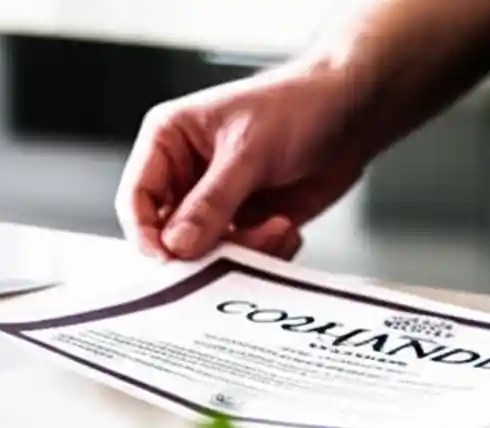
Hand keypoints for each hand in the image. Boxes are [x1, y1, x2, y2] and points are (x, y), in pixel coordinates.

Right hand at [114, 62, 370, 261]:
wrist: (352, 113)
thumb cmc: (297, 106)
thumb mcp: (248, 152)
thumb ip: (211, 202)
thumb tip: (176, 246)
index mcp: (169, 141)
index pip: (136, 198)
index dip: (146, 234)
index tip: (168, 260)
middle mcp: (187, 175)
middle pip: (169, 235)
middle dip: (203, 249)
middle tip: (234, 250)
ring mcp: (218, 202)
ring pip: (209, 252)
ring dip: (243, 251)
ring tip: (276, 229)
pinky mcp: (250, 222)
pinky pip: (244, 257)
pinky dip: (266, 253)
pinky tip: (287, 228)